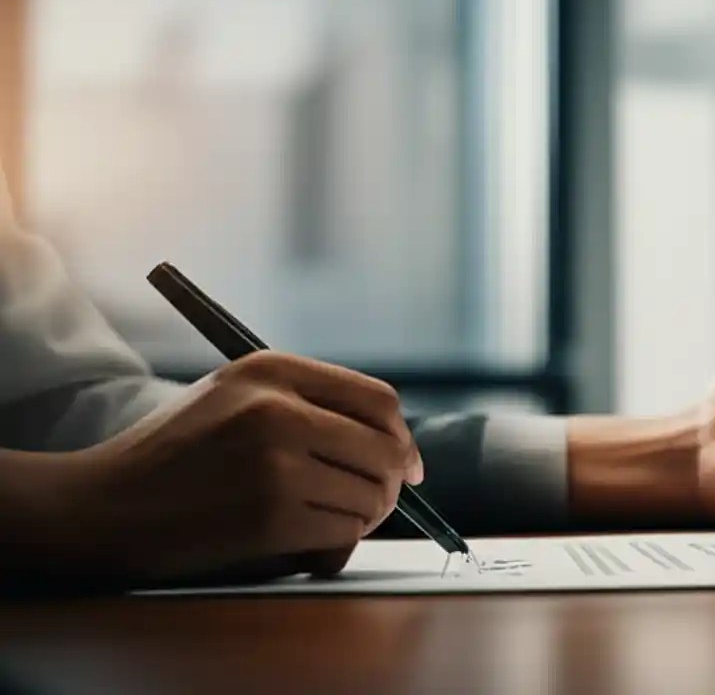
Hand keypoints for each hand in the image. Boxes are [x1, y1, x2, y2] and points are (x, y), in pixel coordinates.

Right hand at [67, 351, 422, 583]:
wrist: (104, 506)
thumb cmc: (176, 456)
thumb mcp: (234, 398)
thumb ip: (308, 406)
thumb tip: (396, 445)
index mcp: (273, 369)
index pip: (378, 400)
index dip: (401, 437)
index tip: (407, 464)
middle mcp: (278, 408)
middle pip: (387, 450)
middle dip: (390, 485)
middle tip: (373, 504)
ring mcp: (275, 462)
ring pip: (371, 497)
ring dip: (360, 520)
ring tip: (325, 523)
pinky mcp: (270, 516)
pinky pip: (344, 534)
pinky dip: (336, 548)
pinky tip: (307, 546)